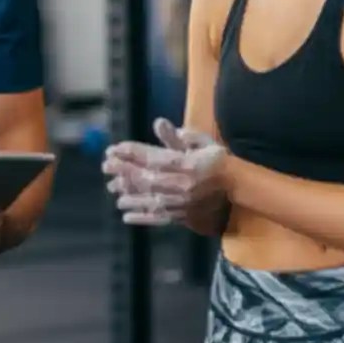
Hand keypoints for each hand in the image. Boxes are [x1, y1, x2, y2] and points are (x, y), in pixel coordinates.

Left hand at [101, 118, 227, 225]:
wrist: (236, 189)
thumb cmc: (217, 161)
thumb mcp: (206, 143)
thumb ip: (185, 135)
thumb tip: (161, 124)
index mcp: (187, 164)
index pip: (154, 158)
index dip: (132, 153)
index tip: (114, 148)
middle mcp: (182, 184)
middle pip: (147, 178)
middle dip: (124, 171)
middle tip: (106, 165)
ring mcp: (181, 203)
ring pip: (150, 200)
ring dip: (129, 195)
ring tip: (112, 190)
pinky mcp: (181, 215)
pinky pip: (158, 218)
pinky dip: (141, 218)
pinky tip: (125, 216)